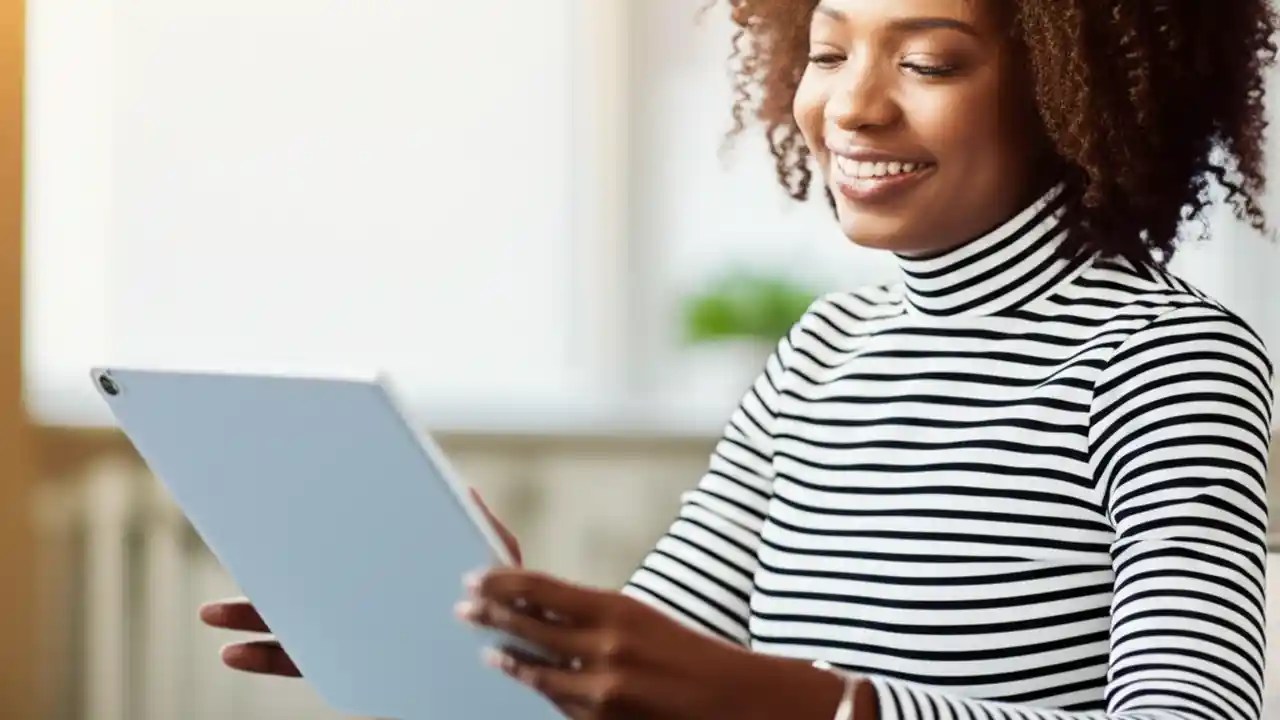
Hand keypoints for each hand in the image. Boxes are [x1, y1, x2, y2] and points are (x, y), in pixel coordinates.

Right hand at [199, 487, 520, 676]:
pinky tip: (236, 654)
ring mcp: (361, 638)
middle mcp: (370, 604)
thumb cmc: (506, 618)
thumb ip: (485, 533)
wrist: (511, 676)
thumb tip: (466, 491)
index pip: (345, 547)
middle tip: (229, 547)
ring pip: (295, 625)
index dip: (312, 531)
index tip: (276, 506)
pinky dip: (269, 661)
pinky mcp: (359, 673)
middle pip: (308, 583)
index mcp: (393, 572)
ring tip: (212, 614)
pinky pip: (305, 667)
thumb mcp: (502, 572)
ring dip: (252, 619)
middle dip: (265, 570)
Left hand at [458, 567, 849, 719]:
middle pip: (529, 628)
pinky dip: (539, 686)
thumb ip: (591, 615)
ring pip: (536, 671)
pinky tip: (523, 677)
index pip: (542, 590)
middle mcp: (604, 648)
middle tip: (463, 606)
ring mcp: (600, 691)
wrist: (733, 701)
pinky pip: (558, 703)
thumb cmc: (688, 655)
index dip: (502, 582)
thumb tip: (540, 605)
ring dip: (507, 656)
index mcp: (616, 610)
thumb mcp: (640, 619)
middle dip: (491, 616)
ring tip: (485, 647)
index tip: (476, 576)